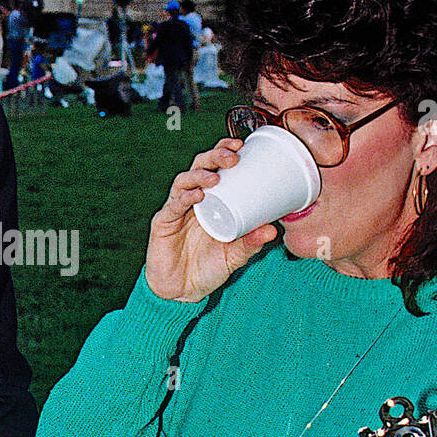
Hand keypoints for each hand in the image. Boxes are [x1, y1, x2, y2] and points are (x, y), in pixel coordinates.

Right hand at [145, 141, 277, 301]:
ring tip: (216, 177)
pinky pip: (173, 206)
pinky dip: (185, 198)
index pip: (215, 166)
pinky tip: (197, 196)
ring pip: (184, 181)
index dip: (224, 150)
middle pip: (200, 167)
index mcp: (211, 200)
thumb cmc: (208, 269)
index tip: (242, 144)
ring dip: (200, 175)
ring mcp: (176, 210)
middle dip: (215, 156)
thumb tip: (273, 230)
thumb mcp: (235, 255)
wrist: (181, 293)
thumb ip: (251, 243)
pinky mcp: (163, 223)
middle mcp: (193, 200)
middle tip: (233, 157)